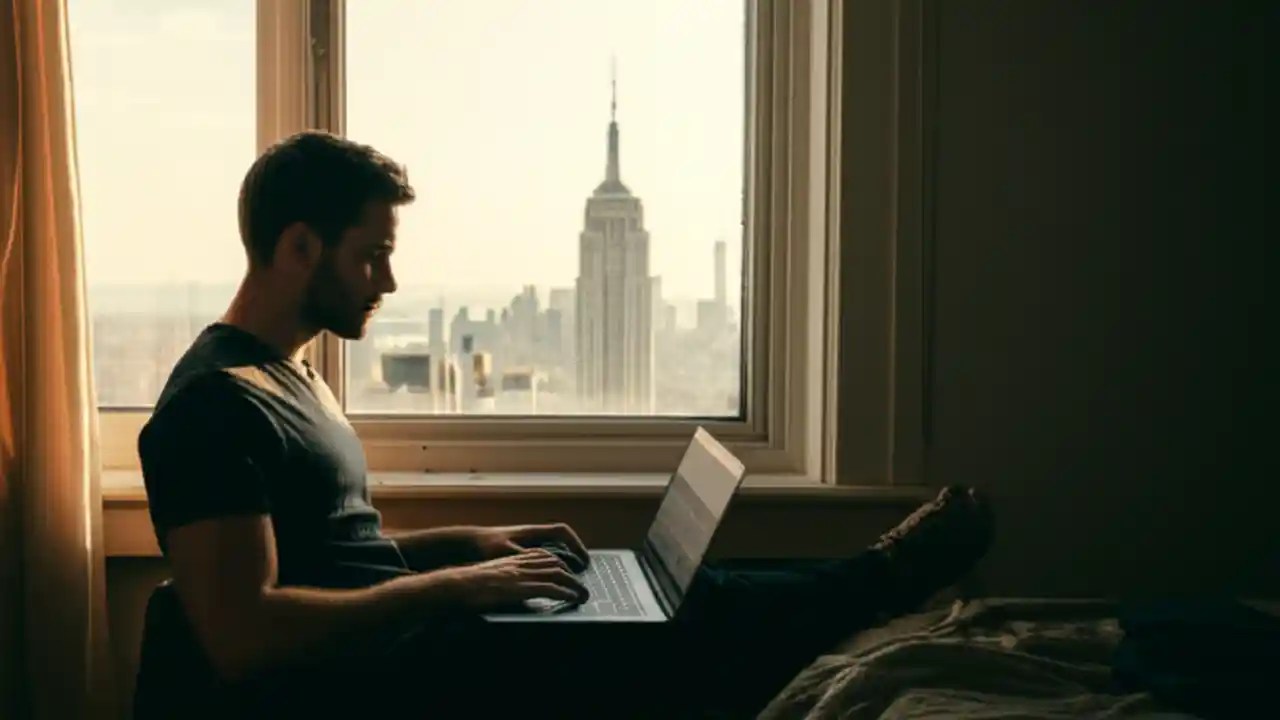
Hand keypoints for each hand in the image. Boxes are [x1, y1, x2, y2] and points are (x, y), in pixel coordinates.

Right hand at [440, 548, 588, 609]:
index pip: (544, 556)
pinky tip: (573, 598)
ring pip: (557, 574)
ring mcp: (522, 574)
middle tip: (582, 585)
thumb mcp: (492, 578)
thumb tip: (516, 596)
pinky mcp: (522, 587)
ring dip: (574, 584)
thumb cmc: (469, 585)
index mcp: (514, 559)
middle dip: (571, 573)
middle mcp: (521, 563)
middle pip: (555, 562)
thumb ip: (508, 583)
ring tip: (584, 594)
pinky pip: (550, 587)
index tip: (569, 572)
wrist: (457, 585)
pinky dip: (565, 592)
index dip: (560, 564)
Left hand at [473, 523, 589, 569]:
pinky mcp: (520, 553)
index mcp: (532, 533)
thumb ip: (524, 557)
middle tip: (584, 570)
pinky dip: (552, 566)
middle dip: (575, 554)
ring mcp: (527, 544)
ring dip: (565, 561)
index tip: (583, 559)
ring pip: (553, 549)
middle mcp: (532, 536)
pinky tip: (552, 580)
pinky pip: (543, 557)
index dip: (576, 543)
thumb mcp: (505, 551)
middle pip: (562, 541)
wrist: (468, 542)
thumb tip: (543, 563)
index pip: (562, 532)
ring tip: (573, 577)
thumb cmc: (486, 544)